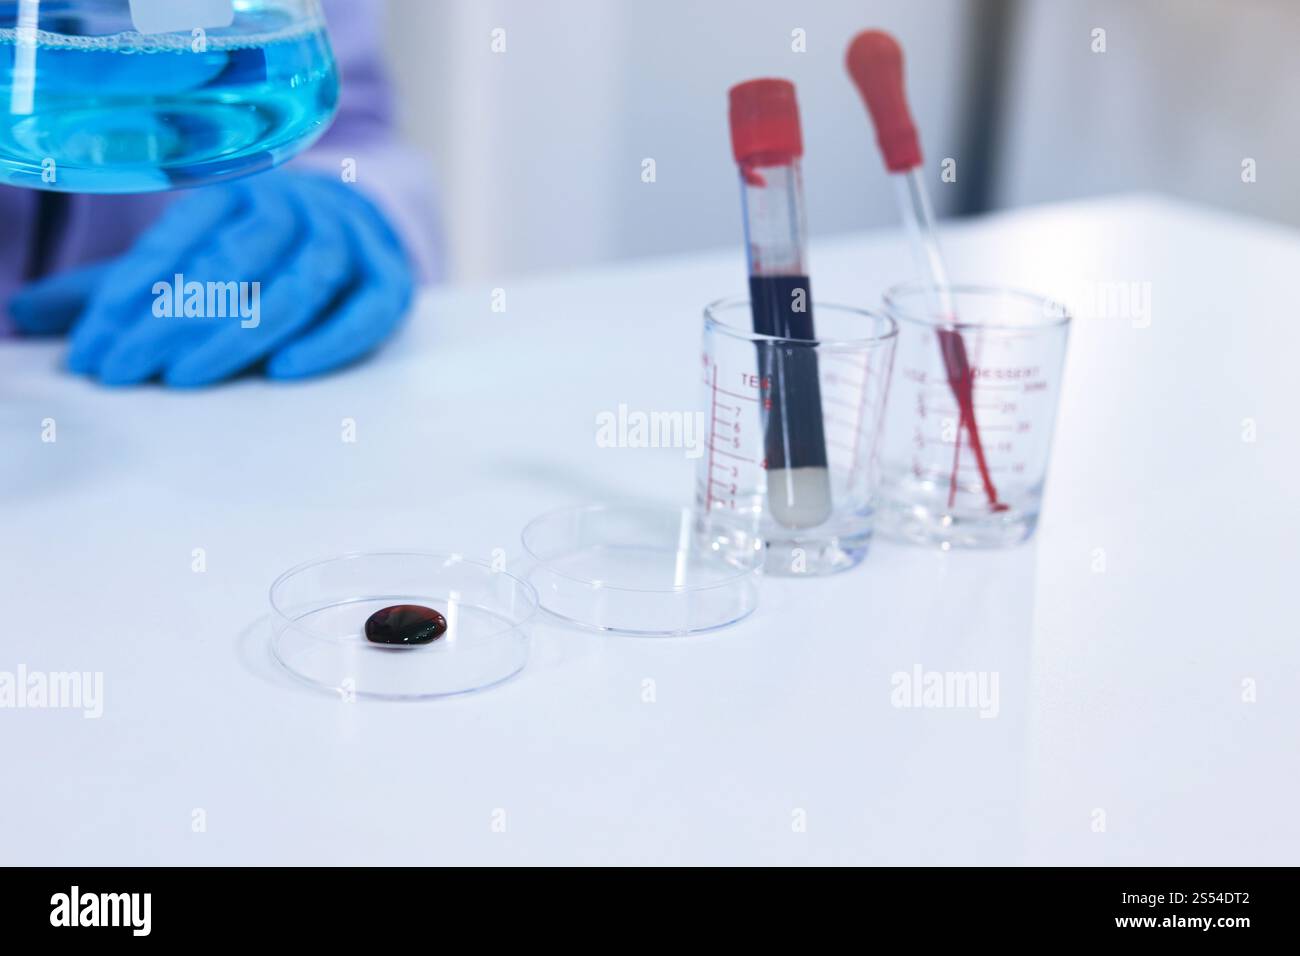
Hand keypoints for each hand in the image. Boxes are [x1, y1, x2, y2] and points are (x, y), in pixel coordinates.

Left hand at [10, 171, 414, 385]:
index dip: (131, 293)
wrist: (361, 224)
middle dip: (175, 319)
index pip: (177, 239)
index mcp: (234, 191)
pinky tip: (284, 373)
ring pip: (297, 285)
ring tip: (186, 377)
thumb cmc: (257, 252)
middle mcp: (293, 207)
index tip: (94, 349)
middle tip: (129, 371)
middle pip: (234, 261)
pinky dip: (328, 342)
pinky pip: (365, 312)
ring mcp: (346, 242)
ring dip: (240, 333)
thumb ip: (118, 289)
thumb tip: (23, 317)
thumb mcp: (185, 259)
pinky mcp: (389, 282)